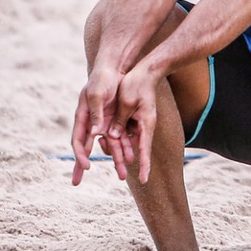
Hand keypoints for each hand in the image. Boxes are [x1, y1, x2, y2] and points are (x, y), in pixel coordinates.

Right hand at [70, 63, 129, 185]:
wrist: (115, 70)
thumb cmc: (102, 80)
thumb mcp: (97, 94)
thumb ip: (96, 113)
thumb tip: (94, 133)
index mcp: (82, 118)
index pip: (78, 141)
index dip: (80, 155)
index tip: (86, 167)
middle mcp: (91, 124)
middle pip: (86, 149)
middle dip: (82, 166)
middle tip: (75, 183)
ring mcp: (103, 124)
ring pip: (108, 147)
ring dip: (114, 160)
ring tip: (121, 177)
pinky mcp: (116, 122)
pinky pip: (120, 138)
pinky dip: (125, 148)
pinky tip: (130, 159)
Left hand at [110, 64, 159, 183]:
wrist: (146, 70)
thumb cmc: (137, 83)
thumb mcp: (126, 102)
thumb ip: (119, 121)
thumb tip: (111, 137)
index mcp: (146, 124)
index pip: (144, 149)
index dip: (144, 165)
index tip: (144, 179)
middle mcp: (143, 127)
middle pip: (133, 149)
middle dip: (125, 162)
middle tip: (121, 178)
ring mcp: (137, 123)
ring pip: (125, 142)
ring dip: (117, 150)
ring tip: (110, 161)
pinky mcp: (131, 119)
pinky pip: (122, 132)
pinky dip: (115, 137)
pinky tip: (104, 140)